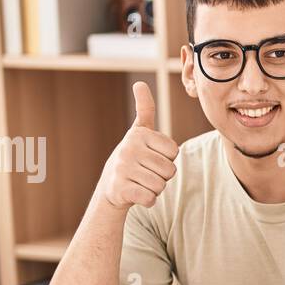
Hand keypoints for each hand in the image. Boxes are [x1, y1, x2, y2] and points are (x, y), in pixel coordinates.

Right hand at [97, 82, 179, 209]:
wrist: (111, 187)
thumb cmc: (133, 157)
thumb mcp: (139, 132)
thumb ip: (145, 109)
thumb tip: (140, 83)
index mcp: (139, 134)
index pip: (174, 152)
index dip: (167, 159)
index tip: (151, 158)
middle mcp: (129, 148)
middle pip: (169, 170)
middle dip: (162, 176)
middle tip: (145, 173)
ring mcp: (123, 168)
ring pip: (161, 185)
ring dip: (155, 189)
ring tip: (140, 182)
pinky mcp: (120, 188)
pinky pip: (150, 198)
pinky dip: (148, 200)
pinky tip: (136, 194)